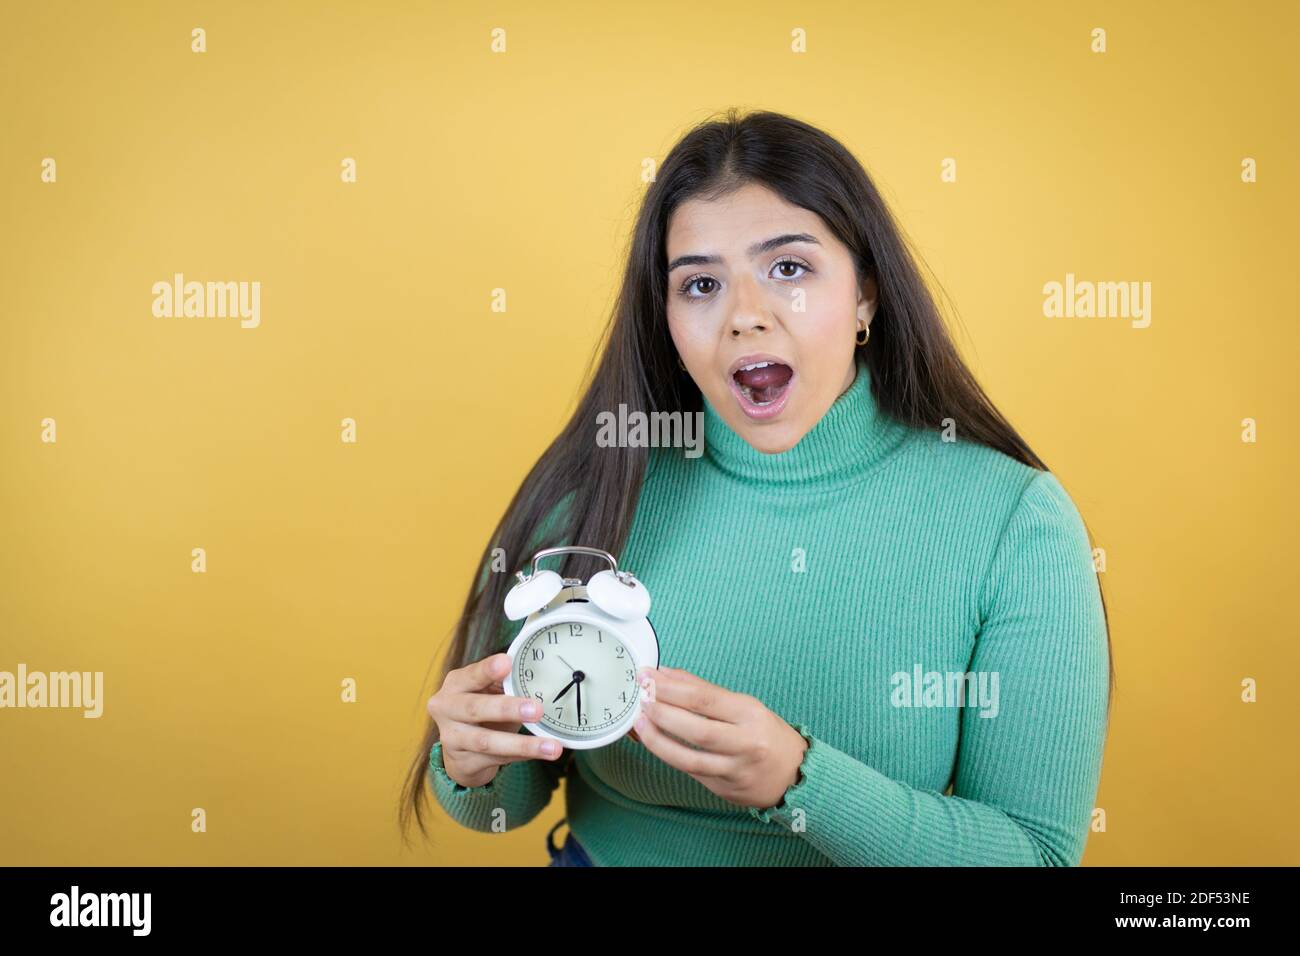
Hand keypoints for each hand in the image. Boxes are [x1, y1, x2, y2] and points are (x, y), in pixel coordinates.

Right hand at [426, 652, 564, 787]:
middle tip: (537, 710)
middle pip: (475, 708)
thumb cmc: (480, 708)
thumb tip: (542, 677)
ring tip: (552, 747)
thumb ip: (506, 683)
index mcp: (456, 685)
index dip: (487, 670)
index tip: (506, 663)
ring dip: (522, 744)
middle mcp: (447, 710)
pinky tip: (541, 753)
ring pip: (487, 742)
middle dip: (507, 709)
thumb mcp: (488, 691)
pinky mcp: (464, 763)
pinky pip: (497, 759)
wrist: (458, 748)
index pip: (471, 675)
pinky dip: (522, 755)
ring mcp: (452, 739)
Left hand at [631, 665, 808, 809]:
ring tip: (639, 721)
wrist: (795, 775)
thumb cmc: (767, 734)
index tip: (648, 676)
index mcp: (751, 714)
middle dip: (662, 711)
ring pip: (688, 757)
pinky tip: (654, 740)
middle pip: (696, 728)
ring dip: (657, 738)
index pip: (704, 698)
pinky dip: (667, 754)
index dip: (671, 687)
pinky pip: (689, 770)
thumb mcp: (744, 705)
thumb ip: (704, 690)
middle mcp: (745, 743)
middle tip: (641, 697)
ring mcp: (734, 770)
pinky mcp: (723, 788)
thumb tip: (667, 674)